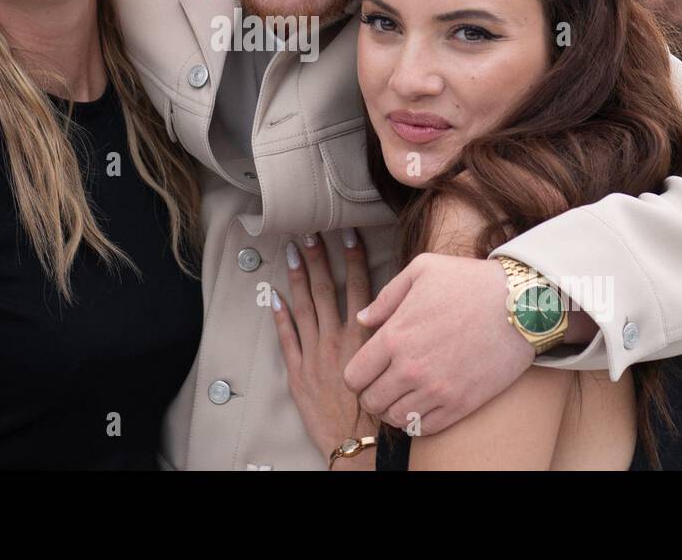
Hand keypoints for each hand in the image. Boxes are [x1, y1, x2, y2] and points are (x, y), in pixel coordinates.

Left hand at [271, 228, 378, 461]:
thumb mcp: (407, 364)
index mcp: (367, 337)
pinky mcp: (299, 374)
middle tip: (308, 234)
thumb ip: (398, 331)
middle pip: (326, 290)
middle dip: (317, 259)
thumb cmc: (391, 407)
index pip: (359, 286)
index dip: (352, 257)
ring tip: (290, 253)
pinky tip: (273, 296)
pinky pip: (286, 339)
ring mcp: (317, 356)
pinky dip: (278, 317)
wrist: (364, 448)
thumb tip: (391, 304)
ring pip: (304, 308)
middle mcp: (339, 341)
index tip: (346, 233)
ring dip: (297, 277)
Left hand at [345, 252, 533, 436]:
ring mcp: (437, 390)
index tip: (367, 369)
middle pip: (371, 402)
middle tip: (383, 383)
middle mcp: (411, 369)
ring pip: (396, 419)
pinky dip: (418, 421)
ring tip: (403, 394)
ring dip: (393, 409)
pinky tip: (423, 404)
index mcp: (395, 336)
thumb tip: (362, 319)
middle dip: (371, 394)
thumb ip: (386, 297)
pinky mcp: (462, 404)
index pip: (354, 376)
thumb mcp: (422, 270)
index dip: (356, 376)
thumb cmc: (471, 281)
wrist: (522, 304)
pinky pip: (425, 428)